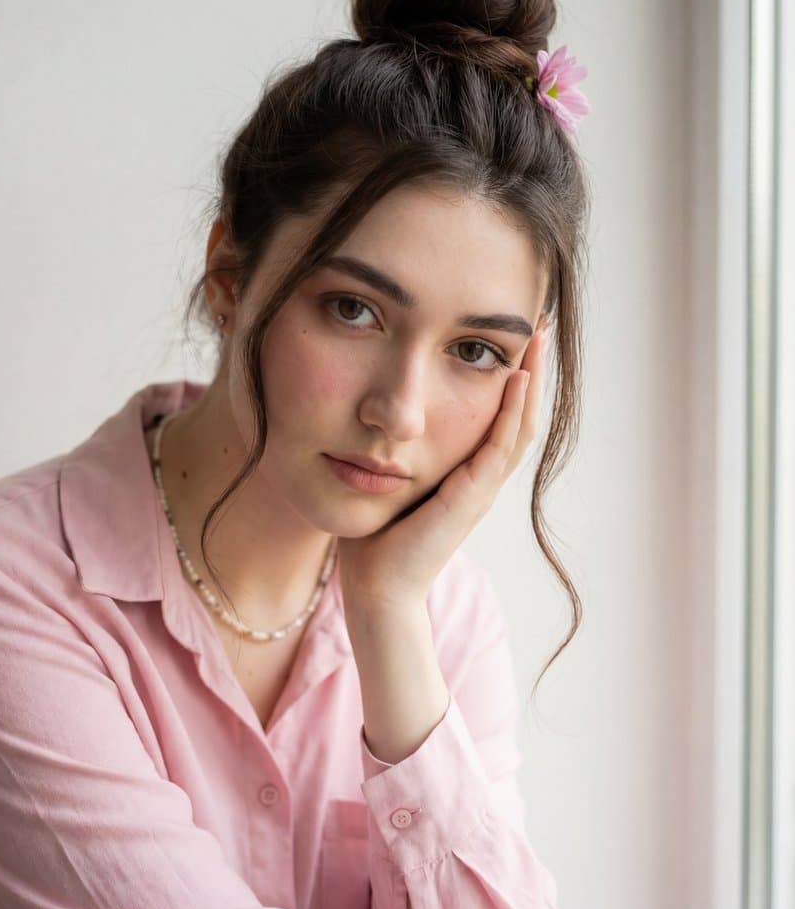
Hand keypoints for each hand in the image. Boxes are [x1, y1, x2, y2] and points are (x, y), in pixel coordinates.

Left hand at [337, 318, 549, 609]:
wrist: (377, 585)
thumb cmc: (376, 536)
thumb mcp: (387, 477)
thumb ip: (391, 448)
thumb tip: (370, 411)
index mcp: (465, 471)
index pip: (499, 414)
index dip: (510, 375)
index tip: (511, 333)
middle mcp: (481, 477)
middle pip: (520, 412)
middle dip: (531, 367)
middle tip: (538, 323)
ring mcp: (481, 488)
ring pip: (519, 424)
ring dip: (531, 379)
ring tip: (537, 337)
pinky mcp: (472, 497)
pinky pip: (498, 446)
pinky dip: (510, 411)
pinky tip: (514, 378)